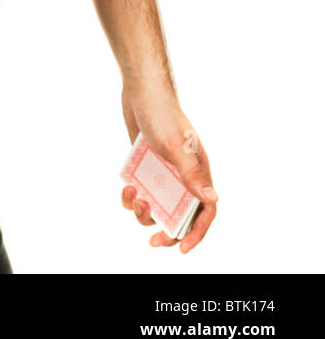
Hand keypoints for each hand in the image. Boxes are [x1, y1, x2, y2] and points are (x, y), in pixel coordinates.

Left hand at [120, 82, 217, 253]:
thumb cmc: (162, 114)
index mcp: (198, 172)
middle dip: (167, 229)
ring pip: (158, 205)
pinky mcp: (145, 166)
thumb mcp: (177, 146)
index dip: (197, 232)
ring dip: (145, 211)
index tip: (182, 248)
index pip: (206, 211)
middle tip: (152, 240)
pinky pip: (142, 191)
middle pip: (180, 214)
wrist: (141, 90)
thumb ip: (192, 174)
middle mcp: (183, 175)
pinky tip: (126, 187)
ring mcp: (164, 171)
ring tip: (134, 198)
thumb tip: (213, 199)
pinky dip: (132, 196)